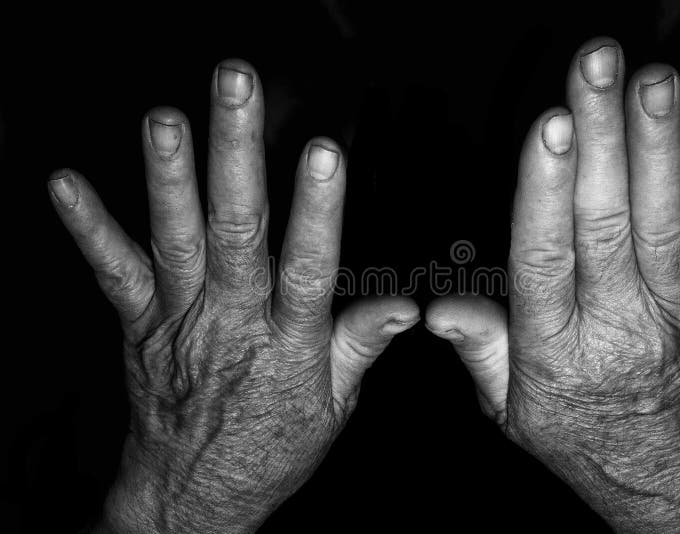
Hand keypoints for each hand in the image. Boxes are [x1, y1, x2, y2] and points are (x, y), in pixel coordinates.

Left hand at [49, 59, 417, 533]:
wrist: (190, 497)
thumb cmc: (271, 449)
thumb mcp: (334, 408)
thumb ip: (361, 346)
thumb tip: (407, 304)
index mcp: (287, 343)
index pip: (306, 268)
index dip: (317, 211)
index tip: (324, 153)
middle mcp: (230, 321)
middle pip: (235, 232)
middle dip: (236, 154)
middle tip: (236, 87)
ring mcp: (180, 319)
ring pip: (174, 240)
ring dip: (168, 176)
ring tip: (165, 119)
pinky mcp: (141, 323)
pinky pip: (113, 272)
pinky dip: (88, 227)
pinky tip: (66, 183)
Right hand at [427, 37, 679, 531]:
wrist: (678, 479)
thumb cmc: (588, 438)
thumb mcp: (513, 411)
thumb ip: (481, 348)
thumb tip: (436, 306)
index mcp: (557, 350)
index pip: (545, 258)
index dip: (546, 188)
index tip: (548, 126)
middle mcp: (618, 325)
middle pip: (606, 220)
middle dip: (601, 135)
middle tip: (595, 67)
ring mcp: (674, 311)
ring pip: (664, 217)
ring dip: (656, 142)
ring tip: (648, 79)